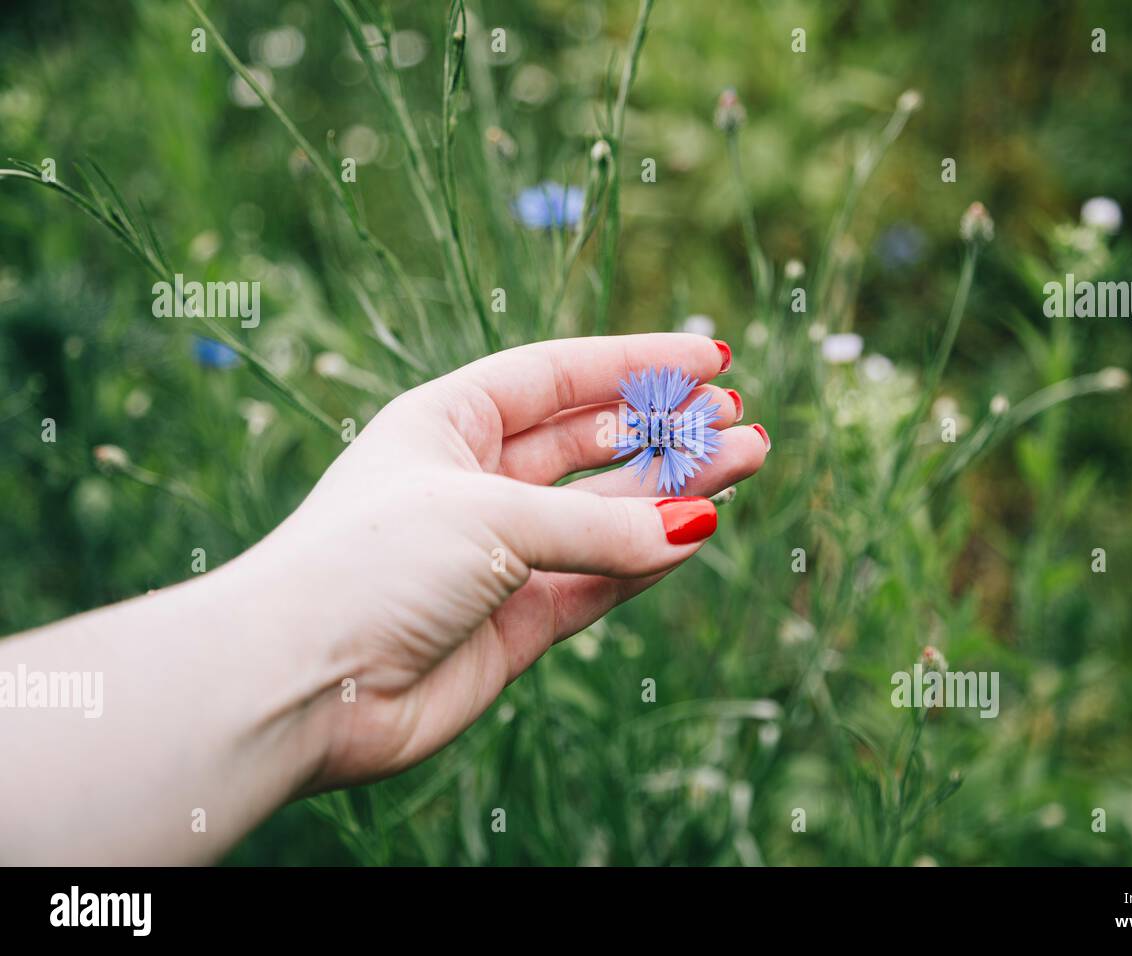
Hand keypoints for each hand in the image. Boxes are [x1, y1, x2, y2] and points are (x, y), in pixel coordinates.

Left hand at [239, 333, 767, 791]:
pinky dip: (648, 557)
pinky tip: (698, 528)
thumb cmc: (368, 566)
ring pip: (607, 514)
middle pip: (592, 443)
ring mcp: (499, 556)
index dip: (634, 363)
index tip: (711, 361)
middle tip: (739, 420)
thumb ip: (599, 526)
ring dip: (674, 490)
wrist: (298, 687)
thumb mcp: (488, 518)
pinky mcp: (515, 623)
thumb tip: (698, 524)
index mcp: (447, 423)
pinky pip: (599, 579)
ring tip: (747, 461)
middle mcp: (474, 483)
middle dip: (664, 429)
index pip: (558, 377)